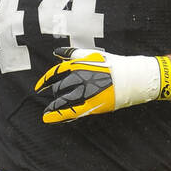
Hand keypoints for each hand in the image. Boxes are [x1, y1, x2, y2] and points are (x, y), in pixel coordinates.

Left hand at [36, 48, 170, 122]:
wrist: (131, 76)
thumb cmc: (112, 64)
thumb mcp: (92, 54)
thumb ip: (73, 53)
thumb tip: (56, 52)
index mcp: (78, 65)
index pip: (55, 73)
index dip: (45, 81)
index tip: (39, 87)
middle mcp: (79, 78)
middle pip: (59, 88)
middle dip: (54, 94)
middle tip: (53, 99)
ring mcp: (85, 92)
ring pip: (62, 101)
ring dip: (53, 107)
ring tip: (47, 112)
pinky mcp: (92, 105)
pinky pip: (72, 112)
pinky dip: (59, 116)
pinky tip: (50, 119)